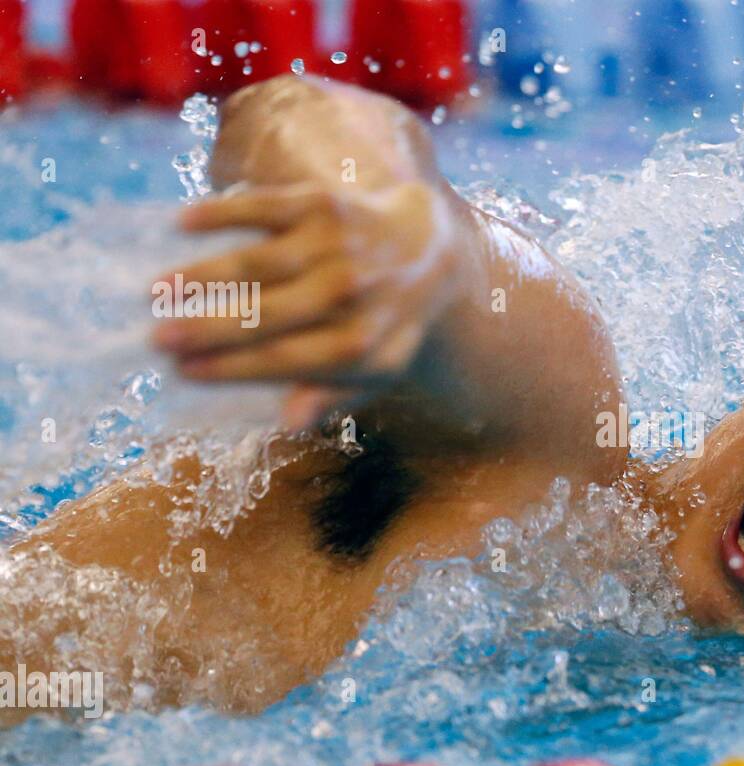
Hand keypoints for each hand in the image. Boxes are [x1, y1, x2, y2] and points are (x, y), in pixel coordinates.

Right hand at [152, 180, 471, 429]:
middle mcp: (351, 294)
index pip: (285, 359)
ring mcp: (339, 246)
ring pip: (260, 262)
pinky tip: (183, 224)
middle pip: (267, 314)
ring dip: (204, 275)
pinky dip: (224, 212)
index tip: (183, 371)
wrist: (428, 248)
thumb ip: (333, 395)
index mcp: (362, 344)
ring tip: (158, 289)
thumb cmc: (383, 320)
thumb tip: (288, 422)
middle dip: (208, 328)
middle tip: (156, 338)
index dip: (232, 367)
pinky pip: (267, 206)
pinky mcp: (327, 205)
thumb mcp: (374, 369)